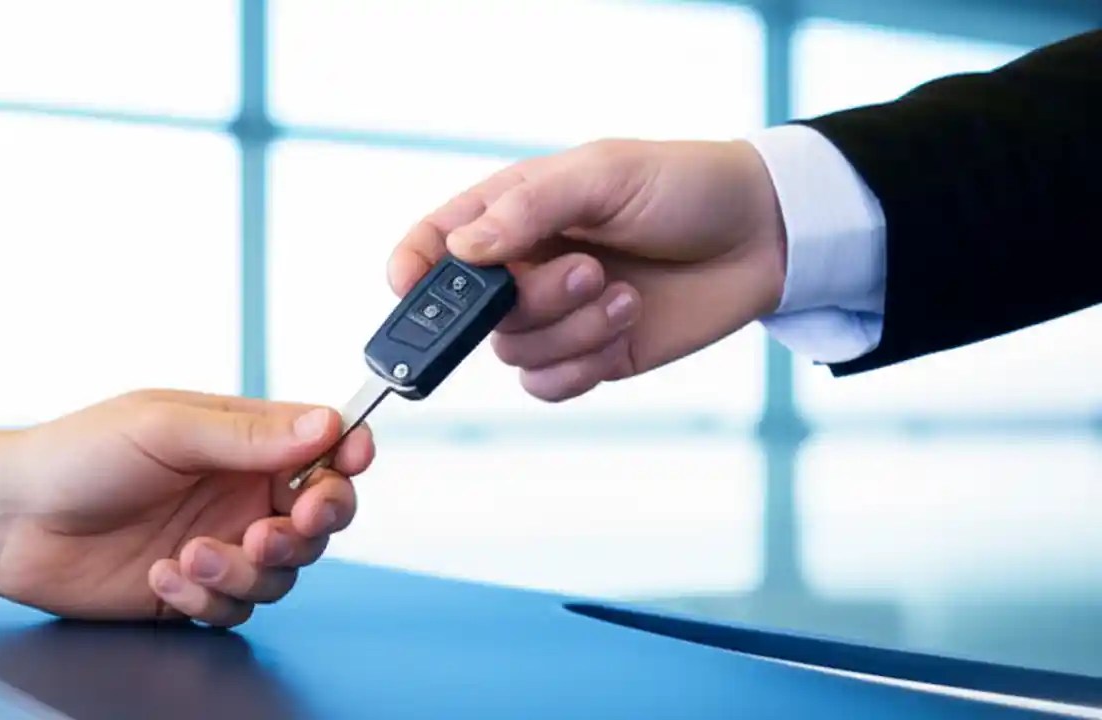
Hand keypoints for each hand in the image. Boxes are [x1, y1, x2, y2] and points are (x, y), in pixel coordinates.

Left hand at [0, 390, 372, 627]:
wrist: (10, 520)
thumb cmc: (78, 455)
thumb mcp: (166, 428)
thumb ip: (251, 434)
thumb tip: (327, 423)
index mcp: (242, 441)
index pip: (322, 445)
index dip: (348, 453)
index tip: (352, 460)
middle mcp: (240, 492)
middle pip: (319, 516)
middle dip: (308, 526)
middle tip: (272, 528)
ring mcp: (223, 542)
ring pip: (284, 571)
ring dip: (245, 569)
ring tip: (192, 554)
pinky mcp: (196, 591)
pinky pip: (237, 607)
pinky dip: (206, 596)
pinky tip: (162, 575)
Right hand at [387, 139, 785, 400]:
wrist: (763, 237)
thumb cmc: (684, 187)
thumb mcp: (605, 175)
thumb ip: (529, 209)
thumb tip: (463, 249)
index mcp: (515, 211)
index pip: (437, 240)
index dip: (412, 265)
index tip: (407, 285)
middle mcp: (526, 267)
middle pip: (476, 311)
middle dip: (532, 299)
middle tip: (589, 270)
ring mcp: (557, 315)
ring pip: (515, 352)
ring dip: (572, 330)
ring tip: (624, 293)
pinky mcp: (591, 354)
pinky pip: (549, 385)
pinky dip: (584, 365)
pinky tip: (626, 326)